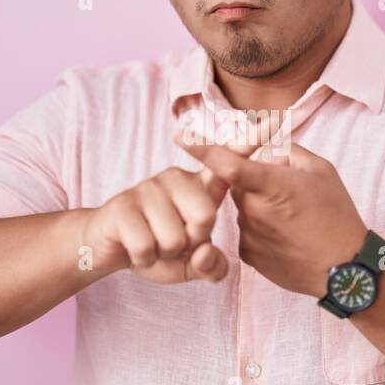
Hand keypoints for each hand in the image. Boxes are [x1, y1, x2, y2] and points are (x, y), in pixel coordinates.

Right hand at [79, 139, 260, 284]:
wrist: (108, 247)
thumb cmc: (158, 248)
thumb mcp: (191, 264)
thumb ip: (210, 265)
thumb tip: (203, 254)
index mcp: (200, 188)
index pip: (229, 161)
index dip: (251, 141)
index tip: (276, 119)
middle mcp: (176, 179)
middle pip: (204, 218)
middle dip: (190, 243)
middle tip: (174, 241)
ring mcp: (148, 188)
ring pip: (173, 239)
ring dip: (163, 254)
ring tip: (153, 242)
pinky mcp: (123, 204)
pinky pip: (146, 247)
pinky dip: (143, 259)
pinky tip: (135, 247)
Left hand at [172, 133, 367, 296]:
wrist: (345, 270)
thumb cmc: (338, 216)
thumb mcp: (322, 171)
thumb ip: (289, 152)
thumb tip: (269, 150)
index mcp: (271, 184)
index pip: (225, 163)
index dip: (200, 147)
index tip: (179, 136)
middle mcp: (252, 210)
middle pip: (238, 186)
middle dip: (255, 183)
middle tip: (289, 193)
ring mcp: (248, 235)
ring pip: (244, 209)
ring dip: (261, 208)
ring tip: (294, 220)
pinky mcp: (248, 255)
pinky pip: (247, 232)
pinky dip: (262, 230)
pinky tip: (288, 238)